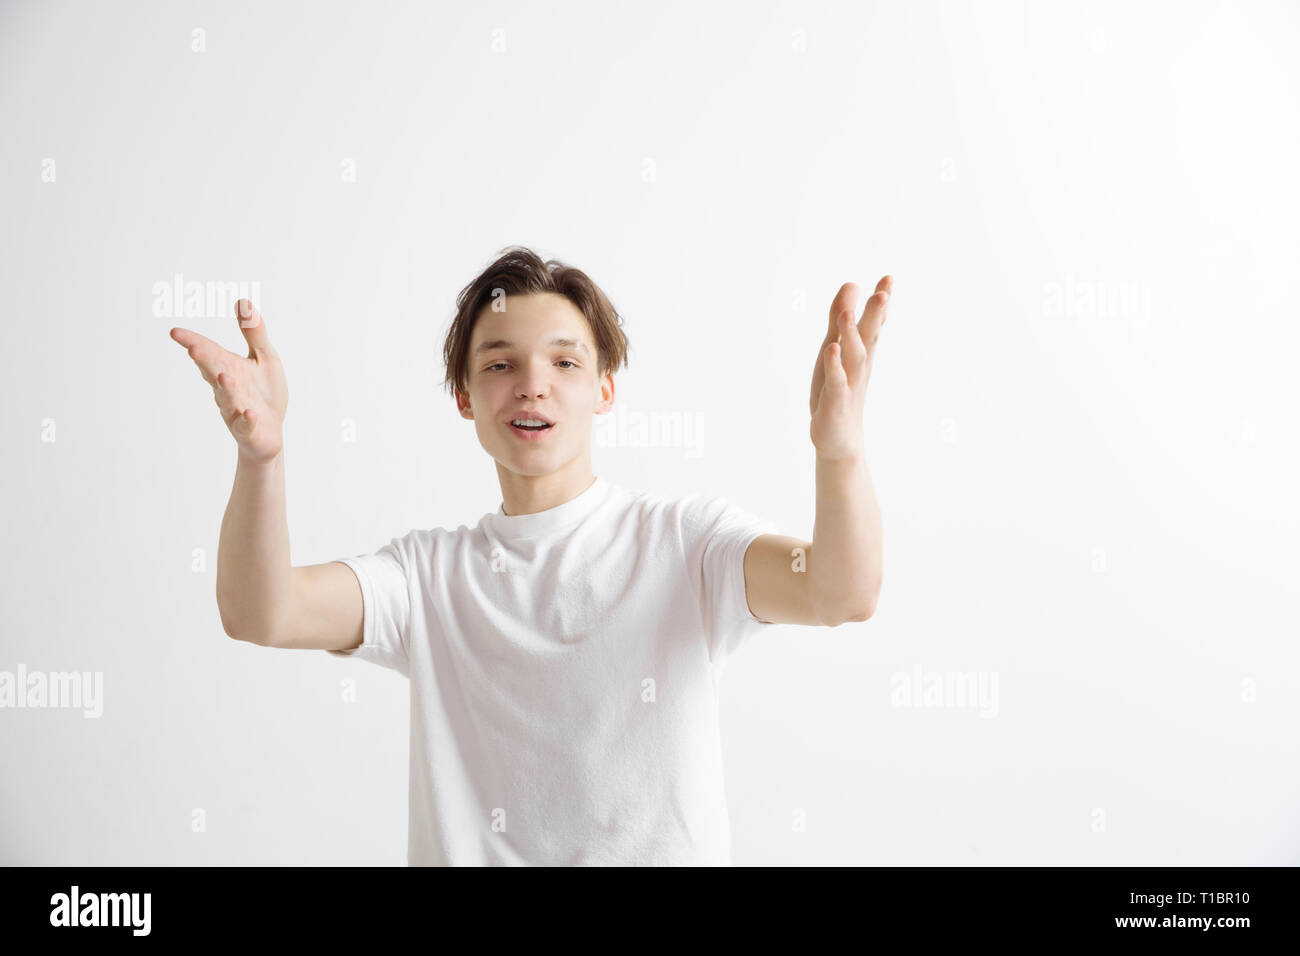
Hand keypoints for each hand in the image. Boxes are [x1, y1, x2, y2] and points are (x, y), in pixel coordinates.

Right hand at [170, 299, 288, 463]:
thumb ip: (254, 333)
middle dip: (204, 361)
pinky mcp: (247, 429)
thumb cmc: (264, 393)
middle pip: (213, 372)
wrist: (269, 433)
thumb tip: (243, 301)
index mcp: (228, 367)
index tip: (175, 332)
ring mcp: (235, 409)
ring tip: (226, 376)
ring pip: (227, 398)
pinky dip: (247, 419)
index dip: (192, 341)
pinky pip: (245, 425)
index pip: (208, 351)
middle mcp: (226, 387)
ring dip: (226, 388)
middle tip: (194, 347)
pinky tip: (249, 414)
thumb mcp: (265, 358)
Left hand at [809, 275, 891, 460]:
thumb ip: (840, 318)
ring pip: (853, 356)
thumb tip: (851, 283)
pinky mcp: (835, 403)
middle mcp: (859, 366)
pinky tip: (832, 349)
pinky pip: (836, 382)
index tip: (888, 277)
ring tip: (847, 313)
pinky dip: (834, 366)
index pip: (874, 323)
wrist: (839, 439)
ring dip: (851, 335)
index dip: (881, 302)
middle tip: (883, 291)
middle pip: (869, 337)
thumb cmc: (838, 390)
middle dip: (875, 315)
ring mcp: (849, 384)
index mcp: (861, 352)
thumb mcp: (835, 348)